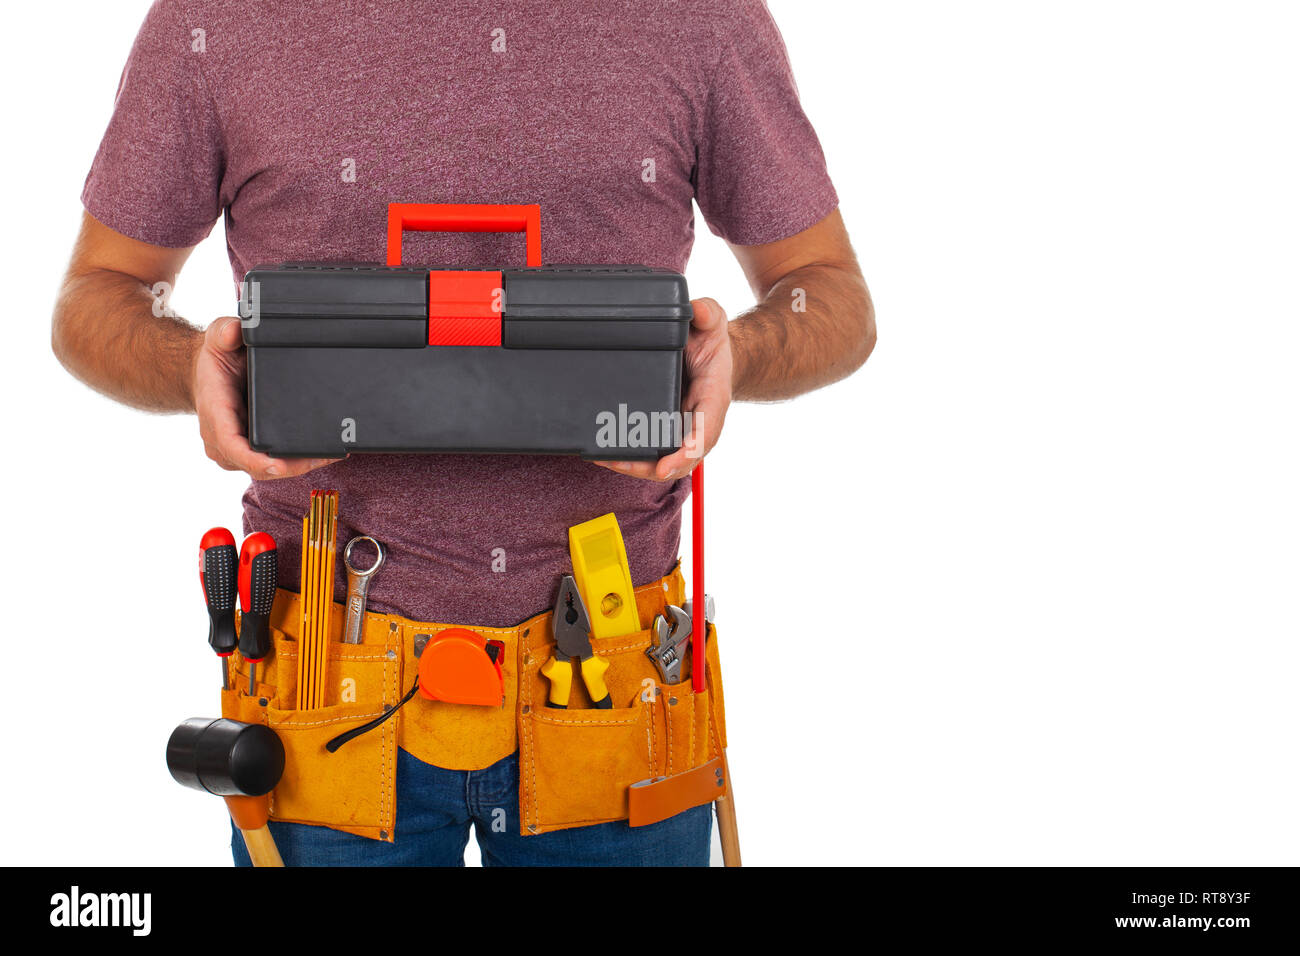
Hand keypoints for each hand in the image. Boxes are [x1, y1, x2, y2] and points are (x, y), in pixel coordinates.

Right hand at [192, 317, 340, 479]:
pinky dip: (297, 461)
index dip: (255, 460)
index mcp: (215, 413)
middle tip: (324, 456)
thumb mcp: (216, 339)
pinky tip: (323, 453)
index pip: (231, 445)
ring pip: (267, 469)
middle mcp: (222, 438)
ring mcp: (235, 449)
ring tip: (331, 453)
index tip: (278, 466)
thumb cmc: (215, 360)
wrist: (207, 374)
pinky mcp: (248, 451)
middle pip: (256, 465)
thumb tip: (234, 331)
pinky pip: (272, 464)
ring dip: (298, 466)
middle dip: (290, 467)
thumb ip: (224, 332)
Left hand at [594, 297, 731, 480]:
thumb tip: (697, 310)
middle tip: (619, 463)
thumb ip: (708, 313)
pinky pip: (651, 450)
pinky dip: (629, 456)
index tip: (665, 466)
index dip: (686, 452)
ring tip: (602, 457)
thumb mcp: (713, 322)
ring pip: (663, 460)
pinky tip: (604, 452)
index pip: (705, 432)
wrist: (709, 355)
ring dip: (634, 465)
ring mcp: (682, 428)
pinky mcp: (665, 428)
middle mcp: (699, 421)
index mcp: (714, 398)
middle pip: (680, 458)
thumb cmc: (710, 342)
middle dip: (650, 467)